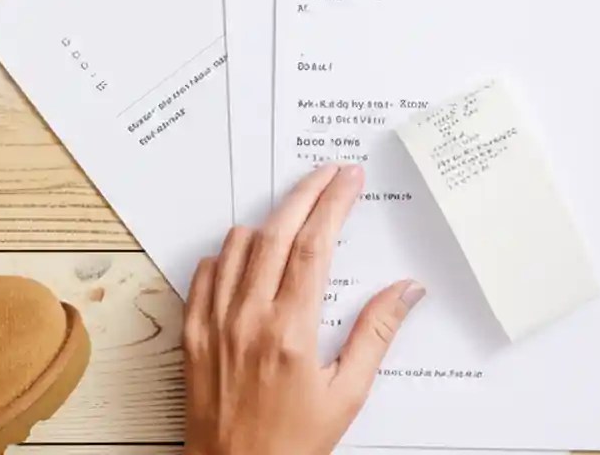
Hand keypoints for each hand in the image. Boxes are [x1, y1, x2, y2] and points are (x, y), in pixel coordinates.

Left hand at [182, 164, 424, 454]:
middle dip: (305, 193)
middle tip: (327, 173)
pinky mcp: (193, 335)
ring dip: (267, 222)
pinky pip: (205, 275)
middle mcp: (249, 318)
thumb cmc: (292, 444)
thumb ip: (375, 335)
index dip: (334, 203)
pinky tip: (244, 255)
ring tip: (292, 214)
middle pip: (277, 232)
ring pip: (236, 246)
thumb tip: (406, 291)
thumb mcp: (347, 394)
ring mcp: (216, 324)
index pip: (316, 245)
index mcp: (291, 330)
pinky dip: (226, 254)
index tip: (349, 180)